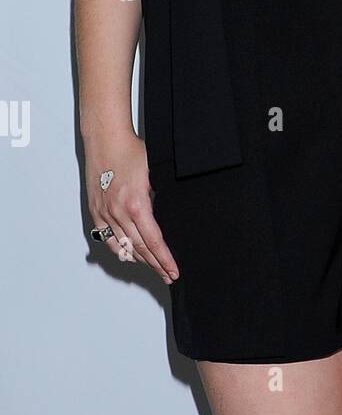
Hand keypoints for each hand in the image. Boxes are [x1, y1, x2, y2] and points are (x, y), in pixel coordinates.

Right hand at [86, 130, 178, 283]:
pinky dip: (118, 249)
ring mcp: (105, 213)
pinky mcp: (95, 210)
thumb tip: (169, 215)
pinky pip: (106, 237)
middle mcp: (119, 212)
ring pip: (122, 245)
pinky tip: (129, 255)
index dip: (164, 259)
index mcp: (137, 204)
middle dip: (156, 265)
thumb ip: (159, 197)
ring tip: (154, 268)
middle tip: (168, 275)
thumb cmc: (132, 152)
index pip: (154, 241)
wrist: (106, 140)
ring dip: (139, 260)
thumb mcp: (154, 174)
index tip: (173, 270)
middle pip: (139, 248)